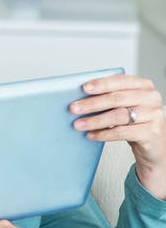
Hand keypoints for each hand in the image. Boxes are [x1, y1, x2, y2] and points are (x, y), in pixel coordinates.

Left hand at [69, 74, 165, 199]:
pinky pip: (122, 132)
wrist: (154, 145)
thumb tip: (81, 99)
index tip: (84, 88)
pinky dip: (104, 134)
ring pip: (119, 116)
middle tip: (74, 108)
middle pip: (117, 99)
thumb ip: (110, 99)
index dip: (101, 84)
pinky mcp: (151, 132)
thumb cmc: (136, 123)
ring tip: (79, 124)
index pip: (120, 81)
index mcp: (144, 86)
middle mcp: (151, 98)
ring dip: (95, 120)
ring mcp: (153, 114)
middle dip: (92, 104)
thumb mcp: (126, 107)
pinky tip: (92, 135)